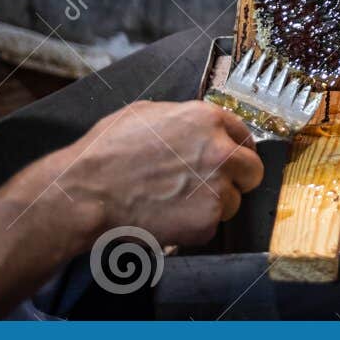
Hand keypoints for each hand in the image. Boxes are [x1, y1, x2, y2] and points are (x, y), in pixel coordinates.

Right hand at [45, 100, 264, 247]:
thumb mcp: (145, 112)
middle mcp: (221, 152)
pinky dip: (194, 226)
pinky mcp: (207, 222)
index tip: (232, 158)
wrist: (86, 193)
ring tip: (177, 202)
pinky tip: (168, 218)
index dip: (237, 148)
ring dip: (213, 204)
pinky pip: (211, 226)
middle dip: (237, 178)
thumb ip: (182, 117)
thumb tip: (194, 125)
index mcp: (208, 120)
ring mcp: (217, 189)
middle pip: (252, 170)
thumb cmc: (106, 151)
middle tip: (212, 186)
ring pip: (234, 201)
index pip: (244, 135)